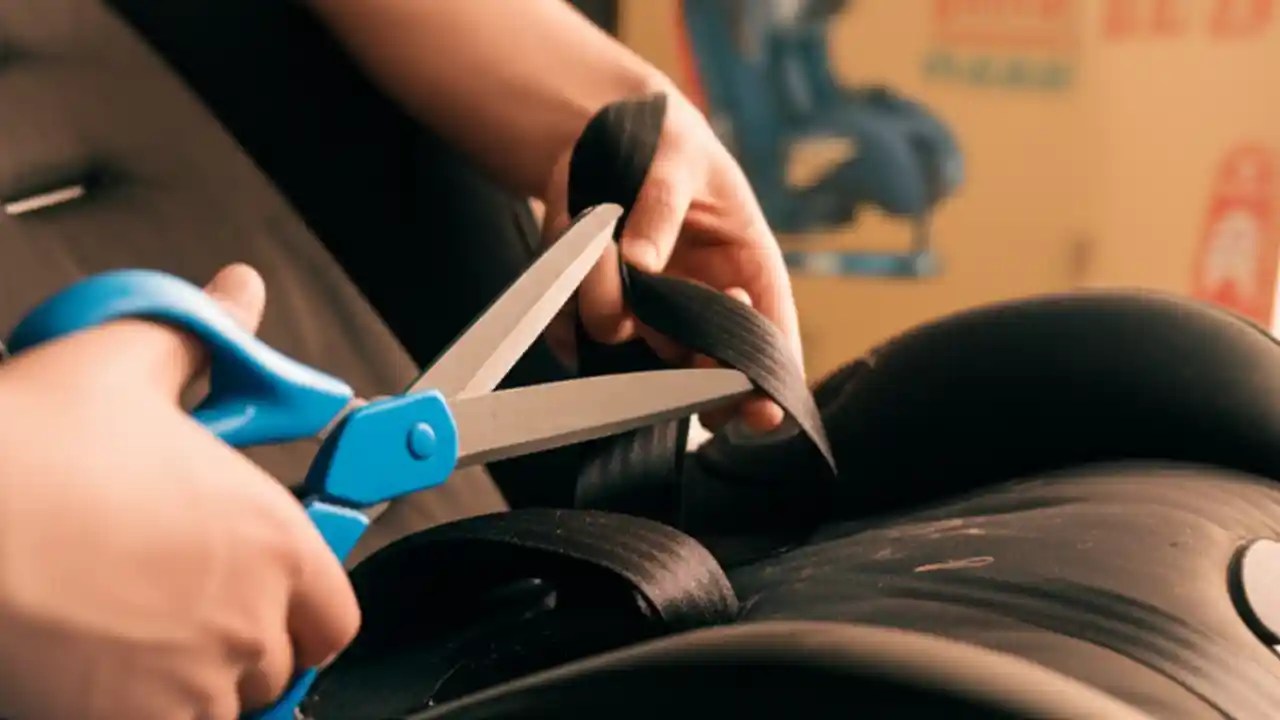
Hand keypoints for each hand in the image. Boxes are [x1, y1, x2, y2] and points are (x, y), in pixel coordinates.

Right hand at [0, 264, 358, 718]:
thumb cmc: (24, 453)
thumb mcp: (122, 362)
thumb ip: (201, 333)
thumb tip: (236, 297)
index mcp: (269, 538)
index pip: (336, 612)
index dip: (306, 607)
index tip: (275, 599)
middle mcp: (245, 618)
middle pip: (277, 663)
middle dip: (241, 644)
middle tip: (182, 611)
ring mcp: (188, 686)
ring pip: (220, 708)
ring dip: (189, 684)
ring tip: (129, 639)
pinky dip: (138, 712)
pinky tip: (94, 673)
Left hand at [541, 92, 802, 432]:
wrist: (608, 138)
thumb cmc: (667, 145)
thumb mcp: (676, 158)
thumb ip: (662, 205)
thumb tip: (640, 261)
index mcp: (748, 274)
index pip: (770, 345)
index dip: (769, 387)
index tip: (757, 411)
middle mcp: (701, 309)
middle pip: (702, 373)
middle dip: (680, 363)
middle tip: (651, 303)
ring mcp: (649, 317)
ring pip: (628, 348)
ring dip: (605, 303)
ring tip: (600, 236)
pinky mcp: (596, 312)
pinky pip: (575, 336)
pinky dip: (565, 306)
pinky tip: (576, 252)